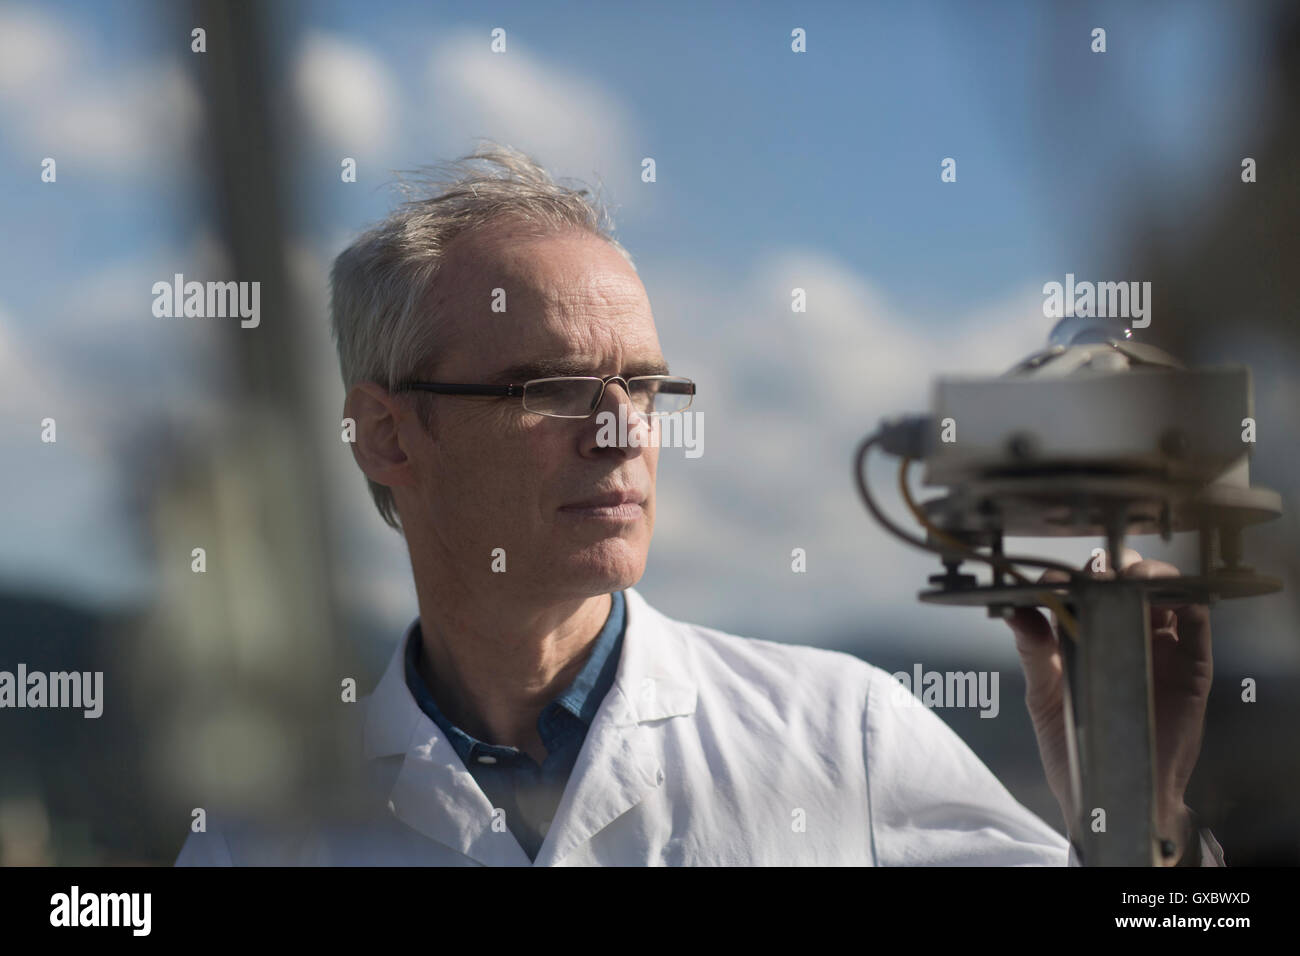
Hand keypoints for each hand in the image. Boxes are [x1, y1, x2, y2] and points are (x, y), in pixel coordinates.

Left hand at [1004, 547, 1212, 864]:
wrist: (1110, 796)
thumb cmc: (1073, 748)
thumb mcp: (1045, 697)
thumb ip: (1034, 652)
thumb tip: (1013, 611)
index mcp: (1085, 636)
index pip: (1083, 589)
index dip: (1073, 574)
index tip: (1058, 576)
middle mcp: (1123, 635)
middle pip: (1128, 581)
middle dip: (1117, 568)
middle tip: (1102, 575)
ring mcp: (1159, 648)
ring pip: (1165, 593)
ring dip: (1153, 576)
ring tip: (1135, 581)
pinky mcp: (1191, 667)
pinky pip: (1197, 624)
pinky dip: (1188, 601)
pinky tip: (1172, 596)